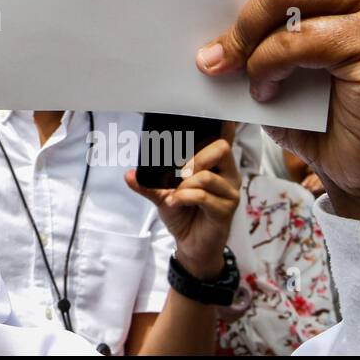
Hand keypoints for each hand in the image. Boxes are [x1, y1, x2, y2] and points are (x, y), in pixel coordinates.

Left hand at [126, 128, 240, 280]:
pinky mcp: (226, 210)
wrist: (191, 244)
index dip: (222, 125)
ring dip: (185, 183)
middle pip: (220, 148)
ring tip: (174, 193)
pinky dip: (184, 197)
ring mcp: (229, 192)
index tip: (215, 115)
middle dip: (194, 157)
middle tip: (178, 170)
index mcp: (215, 164)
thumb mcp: (161, 195)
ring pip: (209, 175)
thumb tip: (129, 174)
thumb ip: (147, 183)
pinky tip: (175, 202)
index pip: (223, 138)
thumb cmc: (183, 213)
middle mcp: (227, 174)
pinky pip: (204, 196)